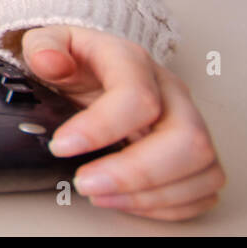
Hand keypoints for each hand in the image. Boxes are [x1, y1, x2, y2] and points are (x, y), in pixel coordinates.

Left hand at [16, 25, 224, 219]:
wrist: (94, 65)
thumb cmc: (76, 59)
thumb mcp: (49, 41)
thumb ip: (42, 47)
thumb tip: (48, 61)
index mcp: (133, 62)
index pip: (137, 97)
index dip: (101, 128)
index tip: (61, 147)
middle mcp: (171, 93)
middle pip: (186, 139)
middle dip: (136, 173)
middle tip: (86, 184)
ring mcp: (189, 123)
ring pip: (202, 168)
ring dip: (151, 195)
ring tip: (100, 195)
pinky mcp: (195, 154)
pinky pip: (204, 189)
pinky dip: (169, 206)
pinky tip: (128, 201)